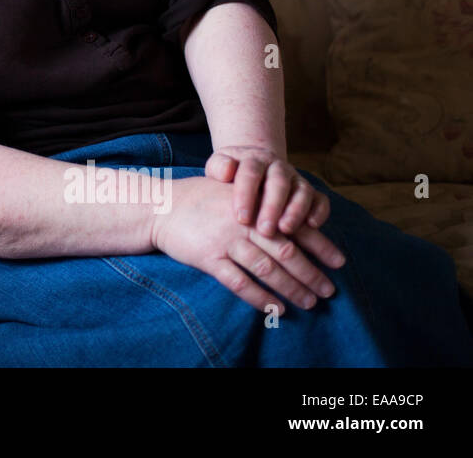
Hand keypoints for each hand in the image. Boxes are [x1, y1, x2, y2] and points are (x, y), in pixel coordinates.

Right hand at [150, 176, 344, 313]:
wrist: (159, 205)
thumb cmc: (199, 198)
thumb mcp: (232, 191)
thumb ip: (261, 204)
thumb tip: (294, 225)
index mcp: (254, 204)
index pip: (295, 226)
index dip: (320, 245)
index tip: (339, 263)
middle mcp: (243, 222)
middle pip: (286, 251)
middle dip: (311, 273)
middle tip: (328, 291)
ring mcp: (225, 241)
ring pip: (266, 269)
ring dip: (291, 288)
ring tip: (308, 303)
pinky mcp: (208, 258)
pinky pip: (239, 282)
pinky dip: (259, 298)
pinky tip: (274, 308)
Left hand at [205, 144, 330, 237]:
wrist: (251, 168)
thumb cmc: (230, 175)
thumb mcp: (218, 167)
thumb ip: (218, 167)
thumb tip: (226, 171)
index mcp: (254, 159)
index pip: (251, 173)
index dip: (247, 195)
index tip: (241, 218)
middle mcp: (278, 167)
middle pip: (278, 183)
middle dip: (272, 207)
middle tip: (265, 230)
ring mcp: (296, 179)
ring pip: (302, 191)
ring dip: (295, 211)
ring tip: (285, 230)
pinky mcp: (312, 192)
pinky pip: (321, 200)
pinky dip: (319, 211)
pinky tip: (312, 225)